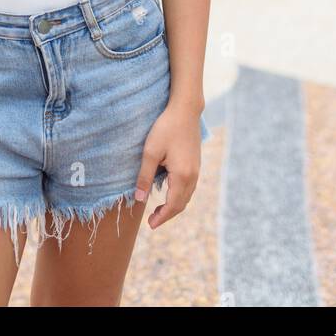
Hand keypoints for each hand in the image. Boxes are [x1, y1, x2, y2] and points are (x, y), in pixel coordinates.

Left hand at [134, 104, 202, 229]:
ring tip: (159, 209)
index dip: (161, 217)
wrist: (185, 110)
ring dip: (174, 206)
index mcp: (182, 175)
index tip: (150, 225)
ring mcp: (197, 170)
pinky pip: (189, 187)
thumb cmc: (166, 128)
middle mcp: (193, 176)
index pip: (172, 205)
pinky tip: (169, 192)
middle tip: (152, 221)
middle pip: (181, 204)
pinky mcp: (196, 163)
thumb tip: (139, 199)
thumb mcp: (150, 152)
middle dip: (167, 215)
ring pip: (187, 196)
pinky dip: (179, 196)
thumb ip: (144, 177)